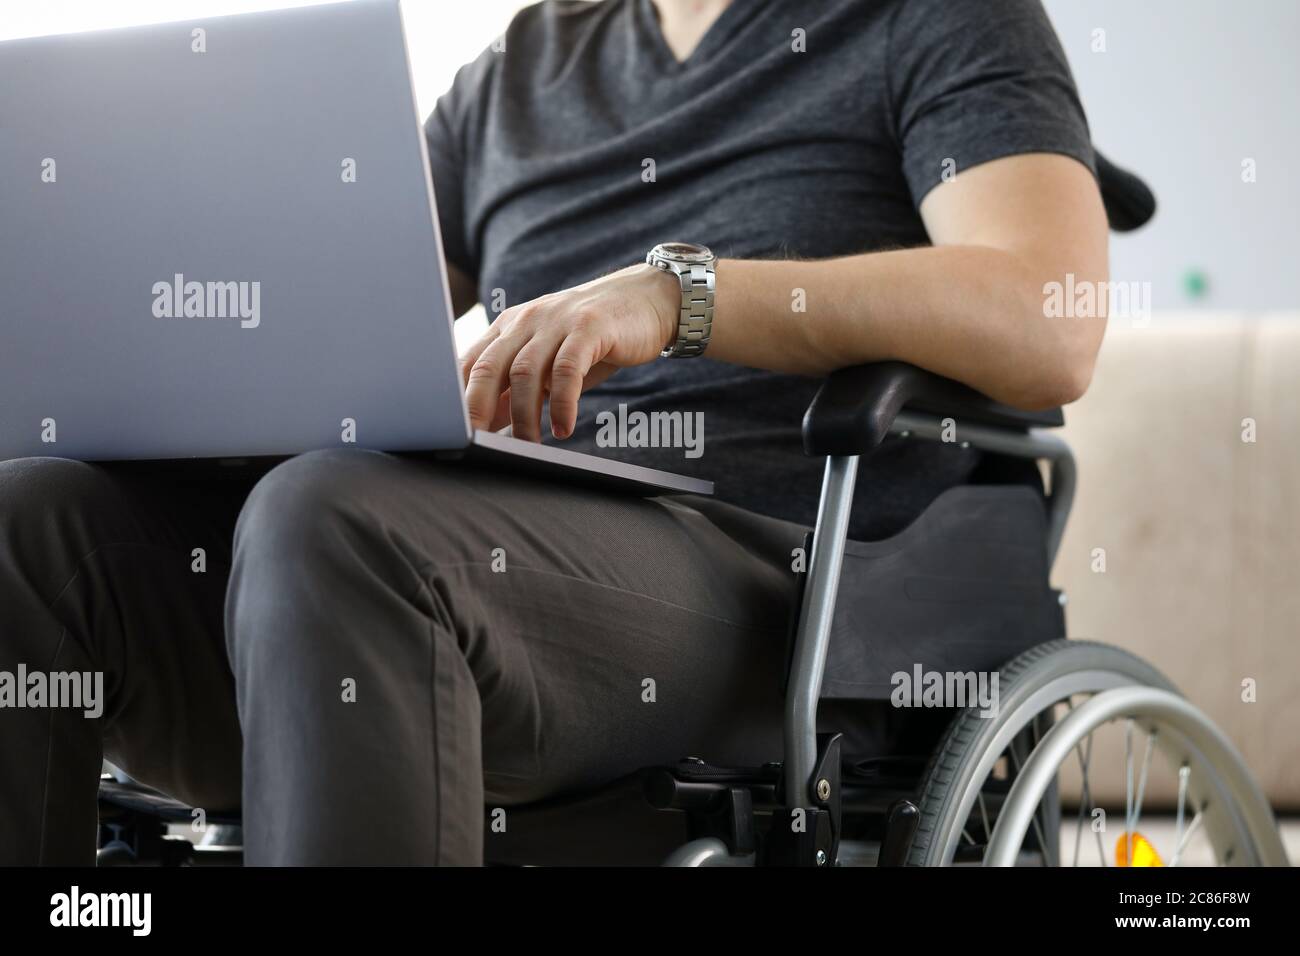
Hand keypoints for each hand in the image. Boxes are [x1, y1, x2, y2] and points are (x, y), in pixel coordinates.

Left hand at [460, 264, 678, 440]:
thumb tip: (489, 425)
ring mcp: (557, 321)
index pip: (470, 363)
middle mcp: (527, 320)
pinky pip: (567, 370)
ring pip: (525, 372)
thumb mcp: (552, 362)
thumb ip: (521, 388)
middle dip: (477, 409)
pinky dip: (561, 403)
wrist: (648, 299)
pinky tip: (563, 428)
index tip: (452, 432)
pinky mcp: (589, 327)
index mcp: (509, 327)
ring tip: (530, 445)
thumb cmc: (596, 339)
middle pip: (489, 367)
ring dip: (524, 415)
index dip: (456, 399)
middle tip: (475, 443)